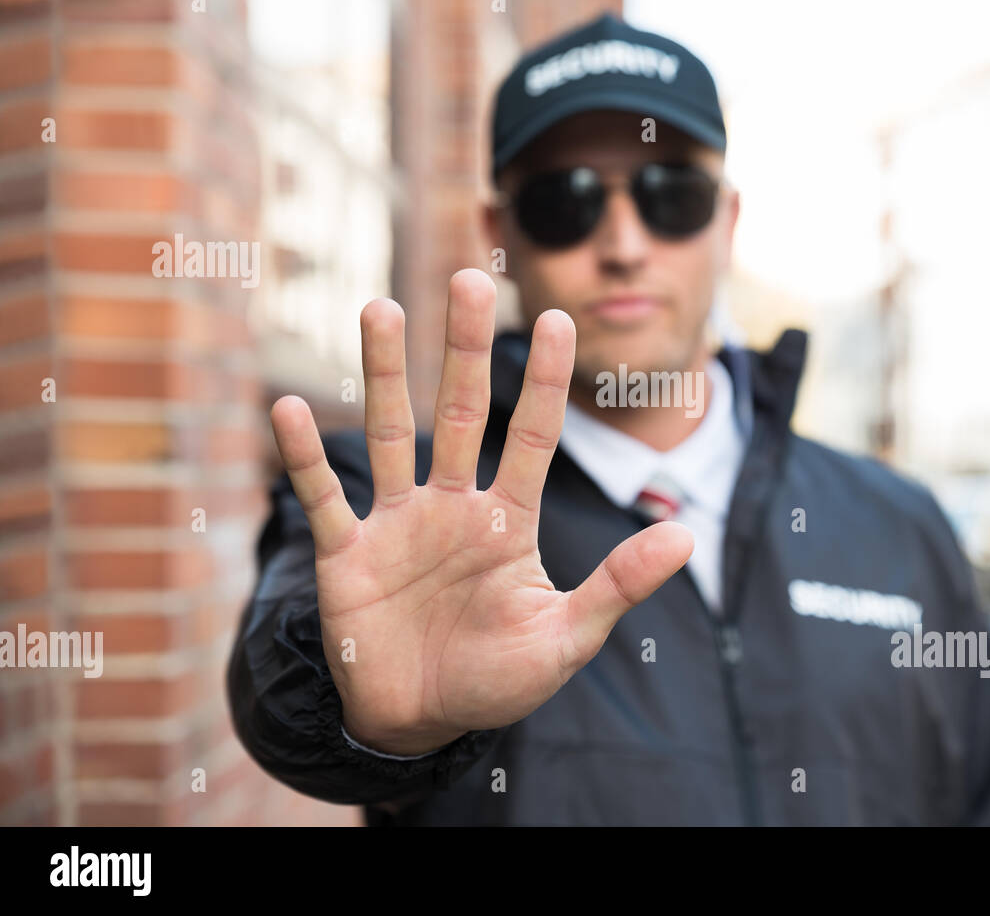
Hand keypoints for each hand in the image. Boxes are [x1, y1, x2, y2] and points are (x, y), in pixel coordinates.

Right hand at [269, 269, 693, 754]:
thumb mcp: (564, 638)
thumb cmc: (496, 679)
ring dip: (385, 375)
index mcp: (509, 520)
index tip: (560, 320)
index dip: (547, 381)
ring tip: (381, 308)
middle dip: (465, 348)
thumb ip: (617, 586)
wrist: (419, 725)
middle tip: (470, 278)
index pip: (533, 436)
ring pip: (390, 434)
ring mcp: (397, 524)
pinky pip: (322, 498)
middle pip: (462, 412)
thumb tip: (685, 536)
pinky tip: (289, 408)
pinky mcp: (346, 556)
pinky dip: (305, 458)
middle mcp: (452, 506)